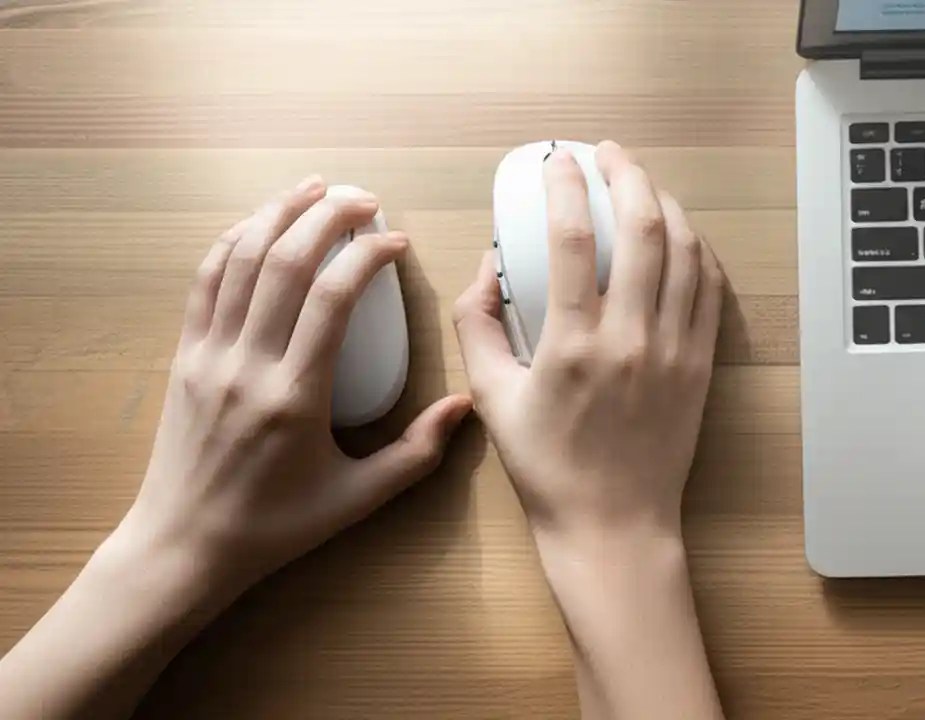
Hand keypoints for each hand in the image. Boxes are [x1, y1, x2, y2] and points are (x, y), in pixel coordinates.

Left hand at [112, 177, 471, 596]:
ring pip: (239, 261)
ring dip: (276, 213)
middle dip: (326, 216)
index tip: (396, 240)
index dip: (367, 256)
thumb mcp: (359, 499)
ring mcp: (208, 356)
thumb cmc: (277, 526)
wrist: (185, 545)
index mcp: (294, 396)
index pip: (331, 299)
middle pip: (284, 263)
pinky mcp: (184, 357)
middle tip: (363, 197)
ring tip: (312, 187)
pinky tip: (258, 223)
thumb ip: (417, 453)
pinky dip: (231, 241)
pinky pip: (204, 282)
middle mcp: (247, 365)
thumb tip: (466, 405)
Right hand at [454, 142, 725, 719]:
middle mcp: (632, 340)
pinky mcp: (701, 366)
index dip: (567, 187)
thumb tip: (488, 266)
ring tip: (643, 183)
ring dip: (666, 204)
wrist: (614, 526)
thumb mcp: (491, 399)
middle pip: (644, 230)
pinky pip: (710, 290)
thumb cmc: (547, 468)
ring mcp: (675, 351)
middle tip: (608, 153)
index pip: (574, 241)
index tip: (557, 160)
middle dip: (627, 175)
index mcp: (573, 345)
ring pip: (686, 252)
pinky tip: (679, 235)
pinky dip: (697, 250)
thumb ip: (478, 326)